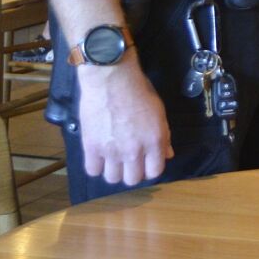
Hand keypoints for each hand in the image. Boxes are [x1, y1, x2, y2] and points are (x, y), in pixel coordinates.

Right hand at [74, 60, 173, 186]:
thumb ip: (164, 136)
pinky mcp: (91, 147)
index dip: (150, 169)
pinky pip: (92, 170)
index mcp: (154, 141)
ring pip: (112, 179)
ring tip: (112, 159)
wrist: (111, 79)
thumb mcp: (159, 112)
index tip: (145, 163)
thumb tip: (168, 154)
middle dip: (132, 173)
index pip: (155, 172)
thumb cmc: (138, 91)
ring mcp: (111, 151)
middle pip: (132, 180)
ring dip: (113, 171)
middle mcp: (134, 151)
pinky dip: (96, 166)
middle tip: (128, 162)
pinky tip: (98, 156)